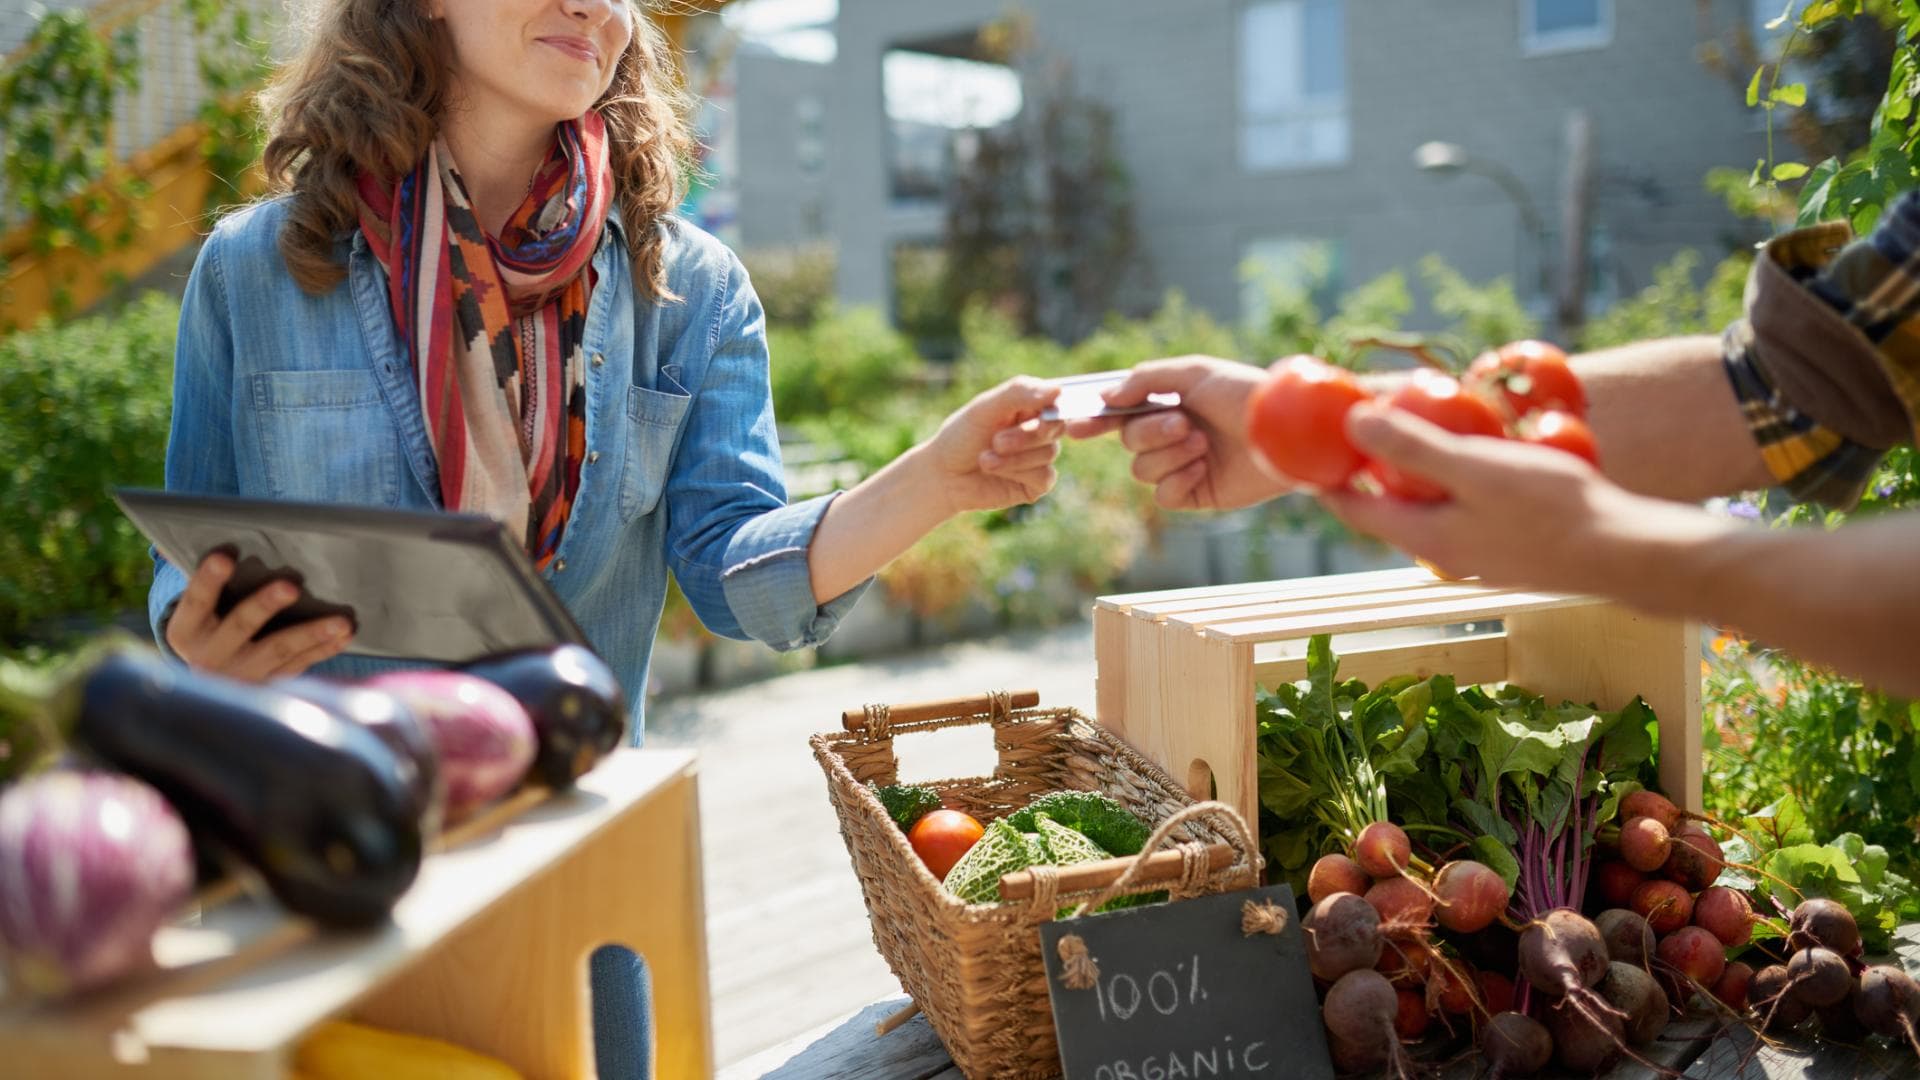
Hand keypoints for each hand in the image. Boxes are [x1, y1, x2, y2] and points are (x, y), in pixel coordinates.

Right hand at [164, 552, 354, 679]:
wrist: (208, 686)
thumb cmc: (208, 628)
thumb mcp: (197, 613)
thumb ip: (208, 585)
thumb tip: (209, 547)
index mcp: (186, 630)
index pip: (197, 600)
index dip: (209, 579)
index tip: (224, 556)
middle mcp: (210, 655)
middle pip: (241, 625)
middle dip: (265, 605)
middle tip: (291, 586)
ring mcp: (240, 673)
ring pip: (278, 650)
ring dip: (311, 634)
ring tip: (341, 621)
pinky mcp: (267, 685)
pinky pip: (299, 665)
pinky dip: (324, 650)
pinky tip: (345, 635)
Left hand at [920, 376, 1065, 514]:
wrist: (944, 476)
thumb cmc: (962, 436)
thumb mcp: (985, 407)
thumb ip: (1019, 393)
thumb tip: (1057, 390)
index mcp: (1030, 406)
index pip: (1056, 401)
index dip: (1053, 409)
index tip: (1041, 416)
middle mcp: (1039, 430)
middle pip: (1055, 427)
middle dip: (1025, 436)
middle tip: (996, 441)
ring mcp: (1039, 457)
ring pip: (1048, 453)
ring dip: (1014, 458)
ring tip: (984, 459)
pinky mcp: (1037, 484)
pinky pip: (1045, 477)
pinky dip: (1018, 472)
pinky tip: (994, 471)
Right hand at [1064, 356, 1286, 510]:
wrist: (1285, 432)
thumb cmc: (1244, 395)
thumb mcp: (1195, 373)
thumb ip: (1146, 380)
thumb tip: (1106, 398)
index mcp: (1170, 404)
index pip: (1121, 414)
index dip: (1096, 420)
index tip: (1075, 425)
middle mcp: (1173, 436)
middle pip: (1129, 443)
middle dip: (1151, 433)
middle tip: (1184, 424)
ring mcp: (1184, 466)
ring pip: (1142, 471)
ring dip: (1169, 456)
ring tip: (1203, 444)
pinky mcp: (1199, 494)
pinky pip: (1164, 496)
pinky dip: (1178, 480)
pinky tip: (1203, 468)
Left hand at [1318, 404, 1724, 592]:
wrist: (1626, 553)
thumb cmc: (1549, 507)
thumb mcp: (1474, 467)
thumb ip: (1412, 448)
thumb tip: (1352, 423)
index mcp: (1422, 536)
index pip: (1353, 508)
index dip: (1324, 479)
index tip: (1302, 450)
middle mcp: (1442, 552)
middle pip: (1387, 510)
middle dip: (1367, 474)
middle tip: (1352, 434)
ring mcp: (1477, 554)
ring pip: (1427, 510)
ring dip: (1413, 477)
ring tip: (1408, 436)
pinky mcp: (1509, 549)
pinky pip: (1464, 510)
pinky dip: (1454, 483)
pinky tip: (1472, 456)